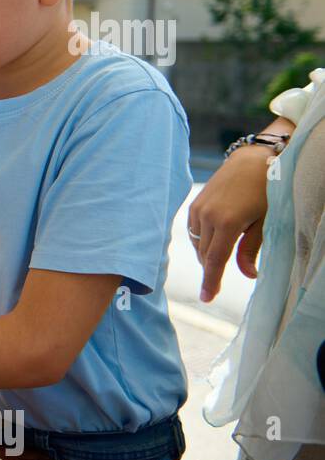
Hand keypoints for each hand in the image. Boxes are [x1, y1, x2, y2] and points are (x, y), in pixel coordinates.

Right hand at [187, 146, 273, 300]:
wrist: (251, 161)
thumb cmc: (265, 192)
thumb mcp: (264, 222)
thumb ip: (251, 249)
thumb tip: (248, 274)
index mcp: (228, 223)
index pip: (215, 260)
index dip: (211, 281)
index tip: (207, 298)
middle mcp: (208, 217)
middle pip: (205, 254)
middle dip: (211, 270)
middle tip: (216, 284)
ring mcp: (198, 209)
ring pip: (198, 244)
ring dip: (207, 254)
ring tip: (220, 257)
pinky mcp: (194, 204)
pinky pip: (193, 231)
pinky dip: (202, 241)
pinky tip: (213, 241)